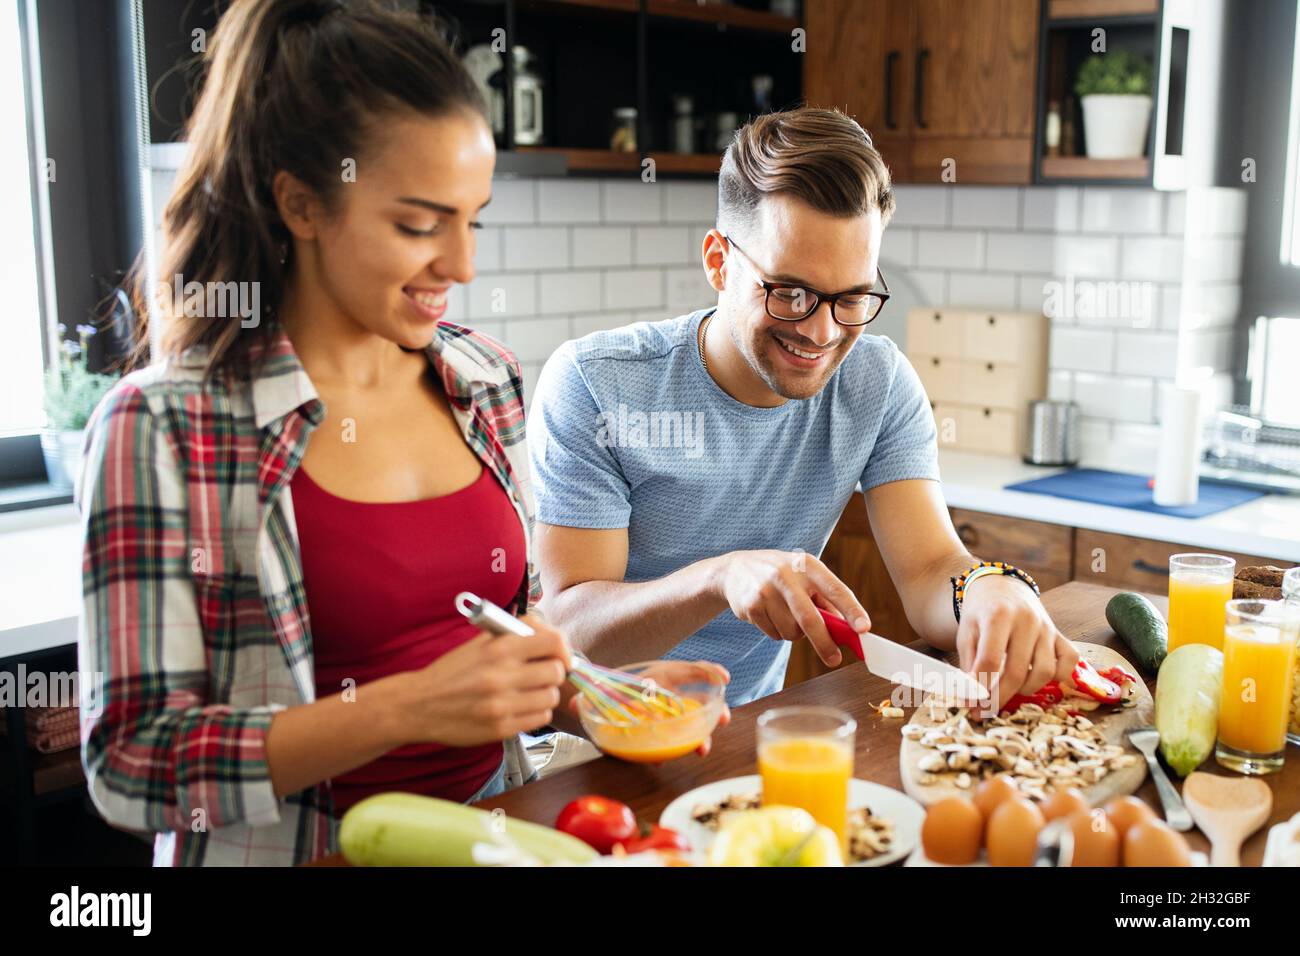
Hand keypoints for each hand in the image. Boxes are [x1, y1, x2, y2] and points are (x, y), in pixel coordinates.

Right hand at [398, 614, 570, 745]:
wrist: (419, 704)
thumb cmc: (452, 671)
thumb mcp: (479, 643)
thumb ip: (515, 636)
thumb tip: (554, 640)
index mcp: (498, 648)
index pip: (553, 642)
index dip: (563, 648)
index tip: (560, 656)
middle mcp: (502, 675)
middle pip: (556, 672)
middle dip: (554, 673)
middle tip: (542, 675)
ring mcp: (502, 704)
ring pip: (551, 698)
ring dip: (545, 695)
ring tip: (528, 692)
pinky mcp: (501, 728)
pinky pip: (540, 719)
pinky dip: (536, 713)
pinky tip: (521, 707)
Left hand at [566, 660, 731, 759]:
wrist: (604, 705)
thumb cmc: (611, 693)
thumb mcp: (602, 691)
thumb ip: (589, 697)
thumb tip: (571, 703)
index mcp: (660, 678)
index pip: (689, 670)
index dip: (707, 671)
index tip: (723, 677)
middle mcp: (669, 696)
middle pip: (698, 699)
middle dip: (714, 709)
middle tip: (724, 719)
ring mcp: (669, 716)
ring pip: (692, 723)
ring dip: (701, 735)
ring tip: (703, 749)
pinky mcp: (663, 734)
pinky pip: (674, 740)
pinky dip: (678, 747)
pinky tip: (672, 756)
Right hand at [715, 550, 869, 666]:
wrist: (736, 569)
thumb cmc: (782, 576)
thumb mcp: (805, 577)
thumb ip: (826, 600)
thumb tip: (848, 630)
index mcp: (808, 565)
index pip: (835, 589)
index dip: (852, 610)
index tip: (864, 629)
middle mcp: (786, 575)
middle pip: (810, 618)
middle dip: (824, 643)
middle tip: (834, 659)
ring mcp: (766, 590)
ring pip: (791, 632)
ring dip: (795, 634)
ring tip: (786, 616)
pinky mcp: (750, 606)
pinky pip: (774, 635)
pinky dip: (777, 632)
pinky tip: (769, 614)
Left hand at [955, 575, 1078, 714]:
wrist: (1003, 589)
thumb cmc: (982, 614)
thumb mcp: (966, 633)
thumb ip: (969, 664)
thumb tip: (971, 698)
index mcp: (998, 615)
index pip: (990, 660)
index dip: (981, 688)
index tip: (974, 706)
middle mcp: (1026, 620)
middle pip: (1017, 670)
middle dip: (1001, 696)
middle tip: (988, 709)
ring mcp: (1047, 627)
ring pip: (1045, 671)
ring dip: (1027, 688)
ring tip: (1011, 686)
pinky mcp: (1061, 634)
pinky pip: (1069, 662)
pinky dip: (1057, 676)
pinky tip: (1037, 676)